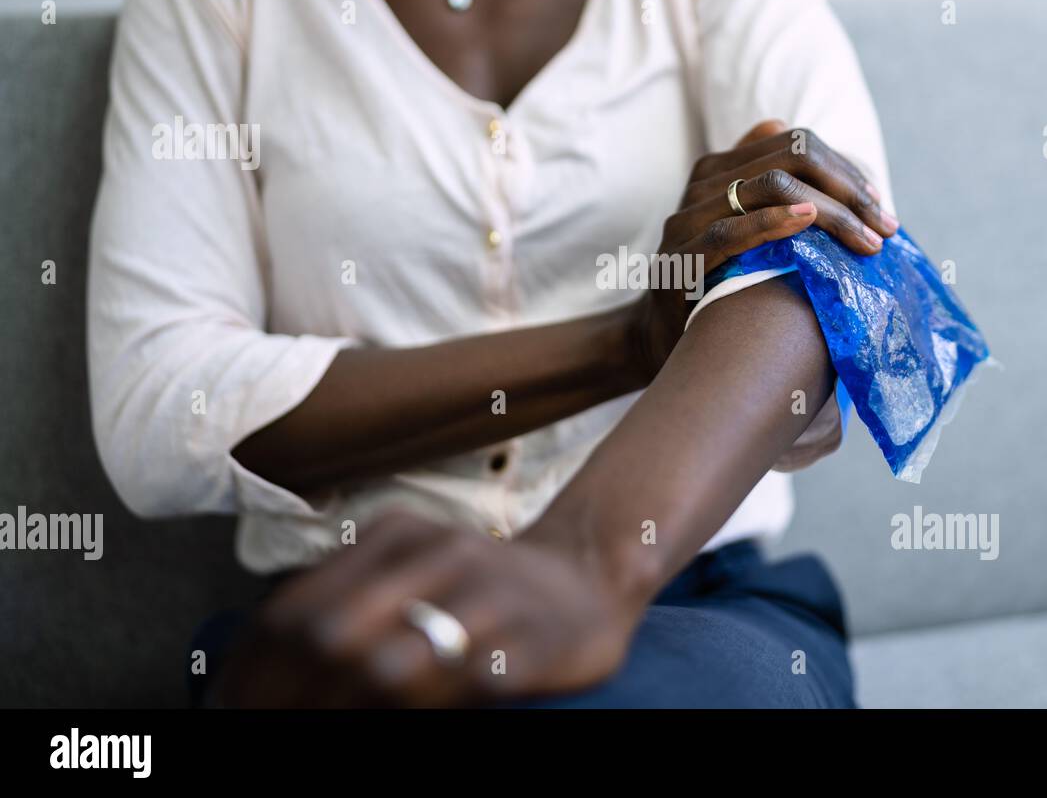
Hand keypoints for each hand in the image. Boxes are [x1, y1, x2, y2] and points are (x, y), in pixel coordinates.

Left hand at [214, 511, 637, 707]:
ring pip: (389, 668)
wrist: (586, 581)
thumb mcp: (408, 579)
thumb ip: (344, 609)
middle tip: (273, 736)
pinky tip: (403, 731)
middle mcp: (436, 553)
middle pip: (330, 636)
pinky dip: (420, 720)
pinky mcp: (529, 643)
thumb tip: (252, 681)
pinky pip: (458, 692)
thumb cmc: (478, 594)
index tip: (230, 715)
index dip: (250, 675)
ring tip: (328, 740)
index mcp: (394, 535)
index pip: (292, 609)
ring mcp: (486, 595)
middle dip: (288, 704)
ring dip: (345, 717)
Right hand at [629, 119, 897, 376]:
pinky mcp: (679, 259)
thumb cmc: (718, 279)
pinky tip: (807, 224)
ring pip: (768, 186)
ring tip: (865, 241)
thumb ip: (773, 188)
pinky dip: (772, 222)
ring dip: (829, 212)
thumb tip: (795, 139)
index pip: (797, 143)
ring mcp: (687, 218)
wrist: (659, 334)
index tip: (879, 208)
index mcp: (722, 168)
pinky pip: (729, 233)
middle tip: (885, 229)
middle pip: (790, 158)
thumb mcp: (746, 227)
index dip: (846, 170)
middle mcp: (703, 182)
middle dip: (847, 191)